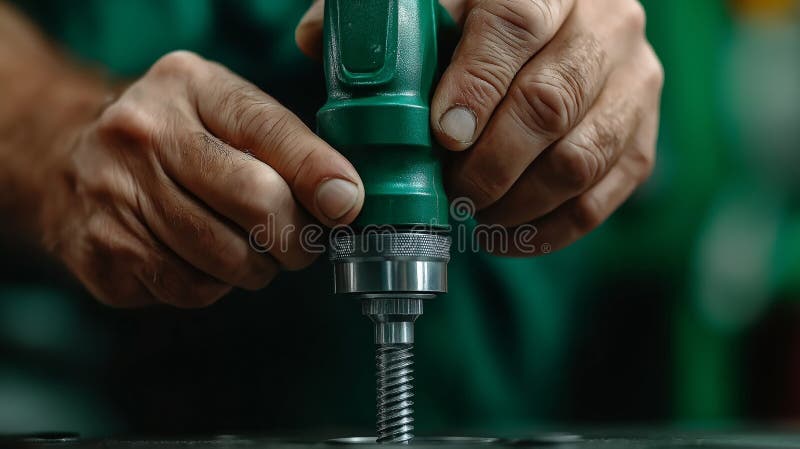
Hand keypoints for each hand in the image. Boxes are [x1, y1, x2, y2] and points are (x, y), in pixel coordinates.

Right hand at [38, 51, 363, 306]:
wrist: (65, 161)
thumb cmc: (171, 142)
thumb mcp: (222, 116)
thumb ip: (285, 147)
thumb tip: (343, 200)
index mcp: (188, 86)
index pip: (268, 129)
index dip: (318, 173)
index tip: (346, 205)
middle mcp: (143, 132)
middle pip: (255, 199)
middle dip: (296, 237)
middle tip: (301, 247)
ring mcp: (113, 191)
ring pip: (225, 256)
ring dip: (257, 269)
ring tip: (253, 256)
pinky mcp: (100, 249)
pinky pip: (188, 288)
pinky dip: (213, 286)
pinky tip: (204, 263)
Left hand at [297, 0, 662, 255]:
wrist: (564, 25)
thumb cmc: (485, 17)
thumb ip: (381, 14)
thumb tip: (318, 43)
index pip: (513, 22)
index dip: (475, 84)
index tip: (442, 135)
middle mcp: (605, 23)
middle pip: (551, 100)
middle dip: (490, 162)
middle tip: (449, 192)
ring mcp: (633, 80)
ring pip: (580, 157)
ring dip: (515, 201)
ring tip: (471, 215)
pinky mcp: (641, 133)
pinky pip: (602, 195)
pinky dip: (549, 227)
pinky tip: (504, 234)